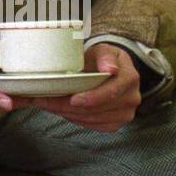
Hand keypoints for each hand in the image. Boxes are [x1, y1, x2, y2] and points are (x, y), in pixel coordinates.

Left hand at [21, 43, 141, 131]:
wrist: (111, 70)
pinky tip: (61, 110)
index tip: (72, 99)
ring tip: (47, 104)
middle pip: (97, 108)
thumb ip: (104, 57)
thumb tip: (110, 68)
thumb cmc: (103, 59)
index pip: (111, 92)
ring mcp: (125, 113)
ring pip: (92, 119)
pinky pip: (92, 125)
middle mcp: (131, 98)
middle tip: (44, 100)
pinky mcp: (115, 123)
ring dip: (67, 112)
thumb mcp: (103, 50)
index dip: (91, 97)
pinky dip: (74, 118)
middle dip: (68, 106)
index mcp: (129, 78)